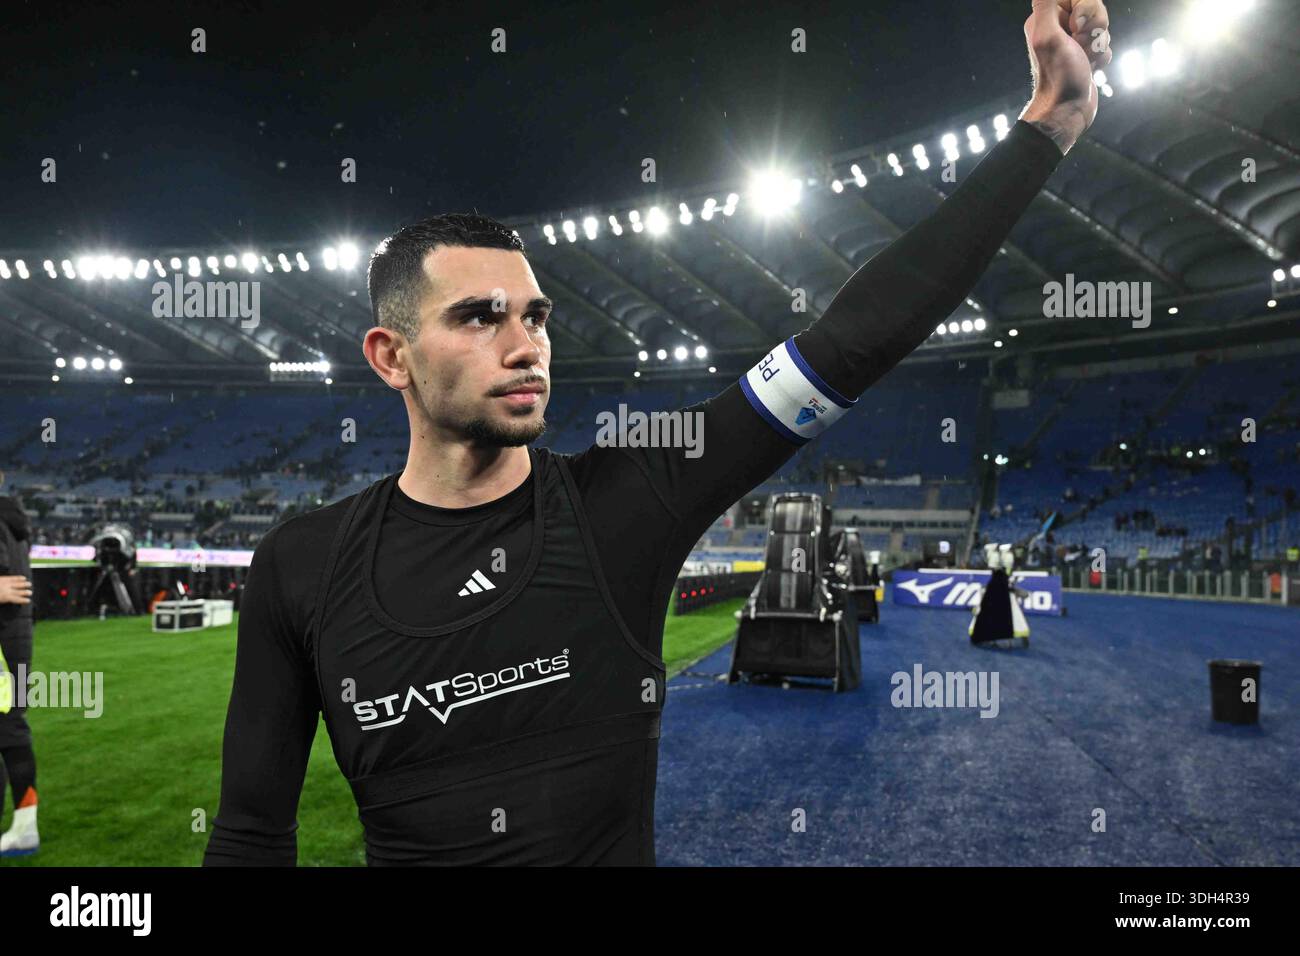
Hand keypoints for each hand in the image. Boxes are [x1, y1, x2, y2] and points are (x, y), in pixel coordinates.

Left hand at [0, 575, 32, 604]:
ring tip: (30, 584)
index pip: (18, 599)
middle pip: (21, 592)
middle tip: (30, 593)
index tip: (28, 601)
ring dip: (26, 584)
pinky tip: (24, 578)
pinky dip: (20, 578)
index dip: (24, 600)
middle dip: (26, 592)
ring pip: (19, 584)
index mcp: (6, 598)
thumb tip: (13, 600)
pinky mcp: (5, 578)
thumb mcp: (1, 600)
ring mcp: (7, 584)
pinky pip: (14, 577)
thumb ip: (7, 600)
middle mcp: (9, 591)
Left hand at [1019, 0, 1112, 154]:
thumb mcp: (1048, 36)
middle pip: (1093, 8)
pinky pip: (1104, 45)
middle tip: (1080, 45)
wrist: (1067, 109)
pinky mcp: (1086, 56)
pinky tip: (1090, 69)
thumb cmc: (1058, 75)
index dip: (1085, 7)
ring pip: (1101, 27)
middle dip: (1094, 27)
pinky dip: (1101, 57)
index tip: (1075, 27)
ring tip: (1085, 60)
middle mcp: (1059, 28)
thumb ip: (1046, 5)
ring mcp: (1074, 43)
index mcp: (1046, 19)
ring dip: (1098, 44)